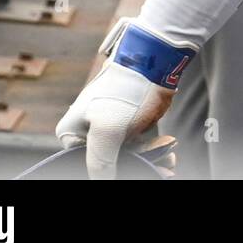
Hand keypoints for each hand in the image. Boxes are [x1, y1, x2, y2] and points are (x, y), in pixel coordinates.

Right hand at [55, 19, 191, 179]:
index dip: (109, 173)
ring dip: (151, 162)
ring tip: (168, 164)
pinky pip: (143, 145)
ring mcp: (113, 127)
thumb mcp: (108, 131)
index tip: (134, 173)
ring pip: (131, 155)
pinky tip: (169, 153)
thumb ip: (100, 162)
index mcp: (73, 133)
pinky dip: (156, 151)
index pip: (88, 165)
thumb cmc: (125, 92)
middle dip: (138, 167)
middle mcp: (91, 131)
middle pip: (112, 162)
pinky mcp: (133, 122)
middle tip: (162, 172)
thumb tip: (103, 180)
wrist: (154, 61)